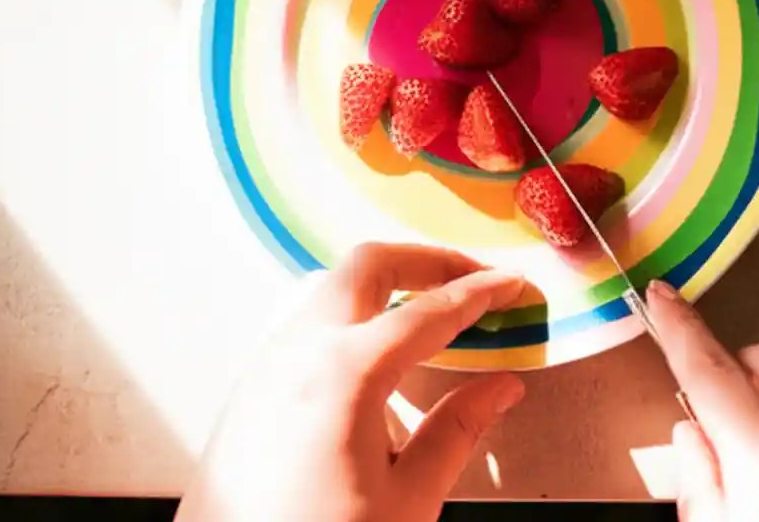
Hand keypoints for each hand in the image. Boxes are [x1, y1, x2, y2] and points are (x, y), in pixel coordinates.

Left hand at [176, 244, 526, 521]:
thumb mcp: (408, 499)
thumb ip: (457, 431)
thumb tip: (500, 388)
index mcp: (345, 372)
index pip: (429, 311)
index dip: (479, 294)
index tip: (510, 286)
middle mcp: (297, 352)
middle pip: (368, 266)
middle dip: (427, 261)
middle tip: (470, 280)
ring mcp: (264, 366)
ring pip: (329, 289)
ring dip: (383, 286)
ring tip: (426, 313)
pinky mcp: (248, 391)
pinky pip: (302, 324)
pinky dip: (349, 316)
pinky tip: (372, 356)